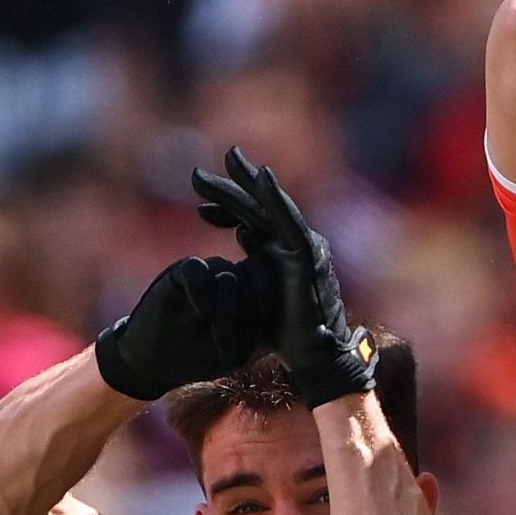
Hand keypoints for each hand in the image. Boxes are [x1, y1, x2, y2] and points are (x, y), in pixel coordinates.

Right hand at [95, 256, 266, 400]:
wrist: (155, 362)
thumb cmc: (201, 358)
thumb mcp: (237, 351)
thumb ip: (258, 333)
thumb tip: (288, 325)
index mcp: (252, 293)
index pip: (274, 284)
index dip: (271, 304)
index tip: (265, 330)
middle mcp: (233, 277)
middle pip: (255, 278)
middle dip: (249, 312)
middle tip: (234, 344)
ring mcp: (207, 271)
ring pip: (228, 276)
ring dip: (226, 310)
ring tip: (219, 340)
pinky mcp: (180, 272)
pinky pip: (198, 270)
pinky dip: (202, 292)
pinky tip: (202, 315)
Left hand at [191, 148, 375, 407]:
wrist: (315, 356)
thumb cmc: (286, 332)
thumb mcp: (257, 293)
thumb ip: (247, 267)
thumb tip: (238, 238)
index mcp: (279, 253)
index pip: (250, 220)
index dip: (226, 208)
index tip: (199, 208)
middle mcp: (293, 244)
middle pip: (258, 206)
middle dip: (231, 186)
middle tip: (200, 173)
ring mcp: (302, 246)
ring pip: (271, 206)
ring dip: (249, 181)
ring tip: (230, 158)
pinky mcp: (307, 255)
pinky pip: (289, 219)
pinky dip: (275, 197)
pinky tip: (261, 177)